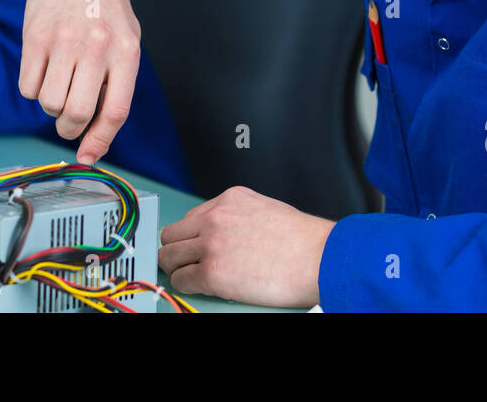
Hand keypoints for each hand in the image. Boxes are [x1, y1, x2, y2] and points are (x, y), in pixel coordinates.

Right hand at [18, 0, 140, 164]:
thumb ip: (116, 84)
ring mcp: (64, 40)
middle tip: (69, 120)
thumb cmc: (107, 9)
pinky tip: (44, 70)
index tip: (86, 156)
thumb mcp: (127, 42)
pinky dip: (33, 89)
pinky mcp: (35, 35)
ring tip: (59, 84)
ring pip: (49, 102)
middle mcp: (97, 47)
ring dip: (51, 106)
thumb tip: (95, 134)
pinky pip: (27, 86)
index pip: (115, 111)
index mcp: (126, 52)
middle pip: (77, 113)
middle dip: (70, 128)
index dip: (100, 141)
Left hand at [158, 185, 334, 306]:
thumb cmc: (302, 240)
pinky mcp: (212, 273)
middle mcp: (216, 217)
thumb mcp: (266, 209)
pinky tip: (197, 286)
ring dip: (176, 267)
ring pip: (169, 256)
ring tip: (187, 275)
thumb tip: (225, 233)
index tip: (192, 245)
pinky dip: (185, 285)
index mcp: (230, 199)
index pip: (192, 216)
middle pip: (172, 235)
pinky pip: (181, 279)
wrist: (317, 258)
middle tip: (182, 261)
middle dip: (176, 249)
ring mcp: (212, 245)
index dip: (191, 235)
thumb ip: (239, 216)